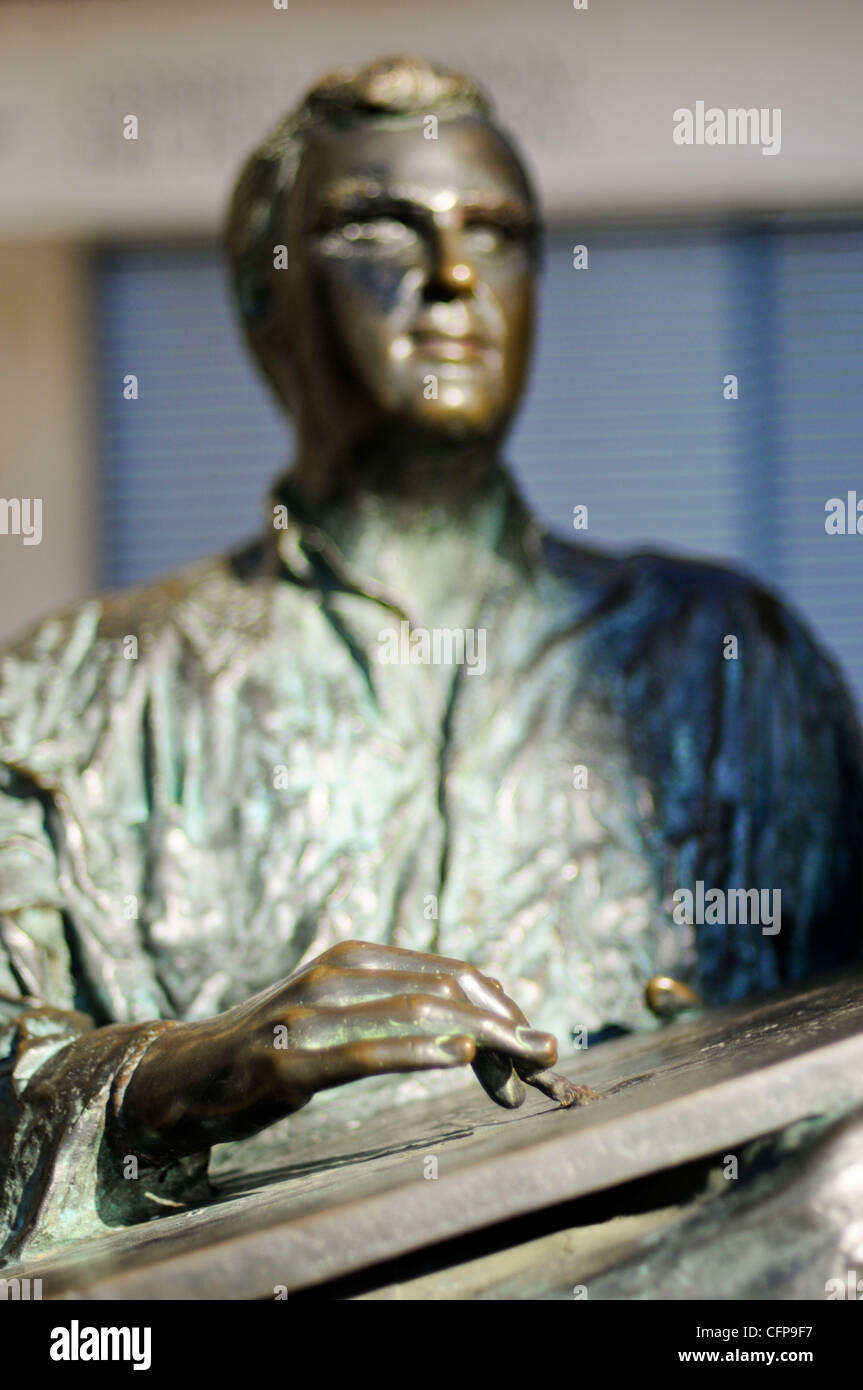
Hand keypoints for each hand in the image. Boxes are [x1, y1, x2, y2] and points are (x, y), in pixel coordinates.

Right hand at [119, 941, 588, 1162]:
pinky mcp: (291, 1060)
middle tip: (545, 1061)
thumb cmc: (273, 1047)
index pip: (453, 973)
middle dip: (508, 1025)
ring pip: (418, 1015)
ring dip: (484, 1043)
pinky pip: (366, 1052)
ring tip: (522, 1072)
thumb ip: (394, 1013)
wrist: (187, 1072)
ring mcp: (312, 1014)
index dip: (504, 1006)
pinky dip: (419, 1053)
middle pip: (447, 989)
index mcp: (355, 958)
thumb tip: (474, 1034)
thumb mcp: (337, 1015)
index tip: (535, 1045)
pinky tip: (459, 1060)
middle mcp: (337, 974)